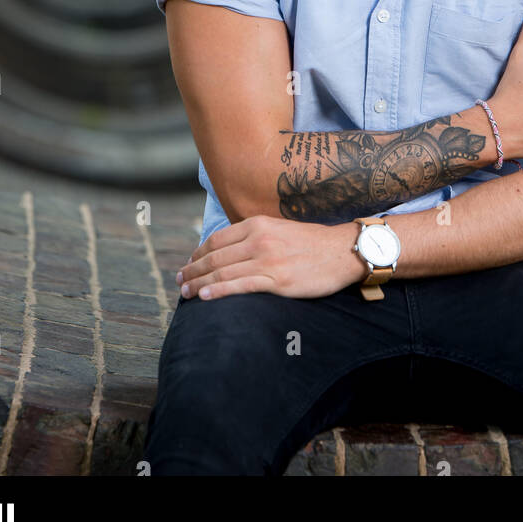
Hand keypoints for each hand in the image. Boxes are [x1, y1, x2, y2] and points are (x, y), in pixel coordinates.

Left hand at [175, 214, 363, 300]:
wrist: (343, 251)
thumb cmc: (313, 243)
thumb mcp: (280, 230)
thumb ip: (257, 236)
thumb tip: (233, 249)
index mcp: (258, 224)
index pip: (217, 239)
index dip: (198, 252)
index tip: (189, 263)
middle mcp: (259, 239)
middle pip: (215, 256)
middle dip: (192, 269)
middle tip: (179, 281)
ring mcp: (267, 259)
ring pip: (223, 271)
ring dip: (199, 282)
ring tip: (185, 293)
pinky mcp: (277, 280)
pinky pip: (240, 285)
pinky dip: (218, 291)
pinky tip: (204, 296)